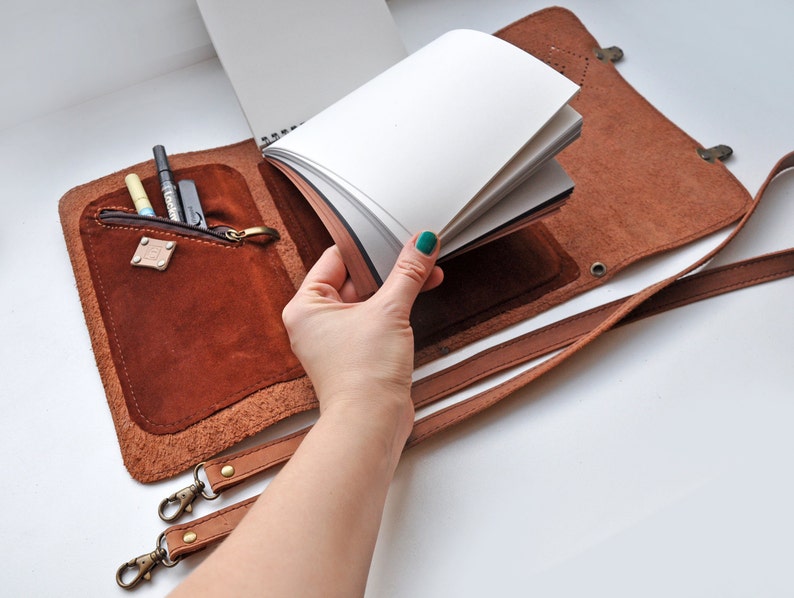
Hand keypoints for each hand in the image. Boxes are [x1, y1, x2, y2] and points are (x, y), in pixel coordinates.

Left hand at [282, 232, 442, 435]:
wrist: (372, 424)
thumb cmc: (364, 374)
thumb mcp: (390, 311)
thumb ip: (407, 273)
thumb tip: (422, 243)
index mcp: (306, 305)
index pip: (336, 258)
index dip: (368, 245)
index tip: (394, 233)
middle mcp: (316, 321)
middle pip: (355, 278)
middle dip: (389, 268)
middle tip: (417, 254)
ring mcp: (335, 340)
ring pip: (368, 300)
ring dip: (396, 289)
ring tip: (426, 274)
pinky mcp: (356, 355)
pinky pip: (374, 321)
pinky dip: (394, 310)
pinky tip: (418, 297)